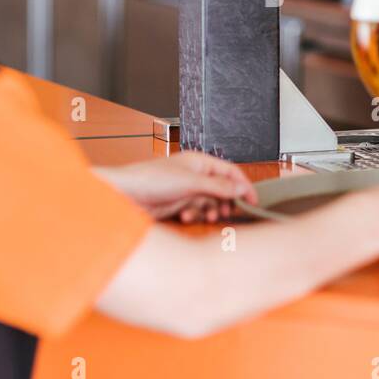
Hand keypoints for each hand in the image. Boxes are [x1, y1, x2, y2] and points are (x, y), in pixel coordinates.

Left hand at [95, 152, 257, 222]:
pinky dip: (194, 215)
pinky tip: (185, 217)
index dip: (243, 185)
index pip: (230, 171)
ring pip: (210, 202)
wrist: (125, 194)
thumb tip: (241, 188)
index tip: (252, 201)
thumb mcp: (191, 182)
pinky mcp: (178, 203)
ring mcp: (186, 189)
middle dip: (226, 202)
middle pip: (222, 189)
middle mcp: (195, 174)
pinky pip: (195, 211)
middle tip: (228, 213)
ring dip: (210, 211)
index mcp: (200, 162)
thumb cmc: (151, 179)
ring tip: (207, 217)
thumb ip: (218, 186)